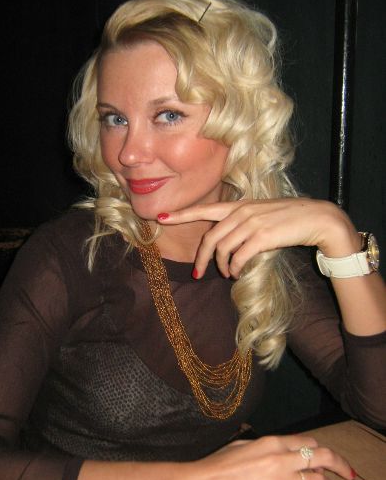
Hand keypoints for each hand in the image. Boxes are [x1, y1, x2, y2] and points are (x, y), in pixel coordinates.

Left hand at [158, 198, 358, 277]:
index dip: (182, 214)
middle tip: (198, 274)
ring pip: (222, 249)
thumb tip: (227, 244)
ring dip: (221, 266)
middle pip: (210, 238)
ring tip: (227, 274)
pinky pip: (237, 257)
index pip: (205, 209)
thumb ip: (243, 223)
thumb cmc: (290, 220)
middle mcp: (242, 212)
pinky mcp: (261, 237)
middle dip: (201, 258)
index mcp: (240, 205)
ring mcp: (251, 223)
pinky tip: (236, 272)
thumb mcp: (262, 215)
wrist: (317, 219)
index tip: (162, 217)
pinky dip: (233, 268)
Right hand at [174, 434, 353, 479]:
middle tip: (348, 472)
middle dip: (339, 464)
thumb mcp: (242, 446)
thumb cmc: (213, 466)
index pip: (308, 442)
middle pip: (322, 457)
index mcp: (270, 442)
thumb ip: (265, 448)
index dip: (321, 451)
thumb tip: (282, 454)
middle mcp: (280, 460)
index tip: (326, 457)